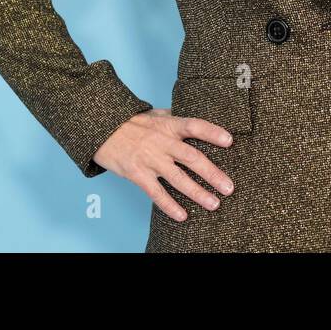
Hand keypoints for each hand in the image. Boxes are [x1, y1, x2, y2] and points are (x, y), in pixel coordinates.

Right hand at [92, 107, 234, 220]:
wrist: (100, 128)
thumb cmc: (129, 121)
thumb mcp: (152, 113)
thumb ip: (172, 117)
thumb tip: (189, 120)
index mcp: (168, 125)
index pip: (194, 126)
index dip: (212, 133)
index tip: (229, 141)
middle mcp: (162, 142)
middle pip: (192, 158)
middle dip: (213, 174)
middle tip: (228, 187)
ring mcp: (150, 159)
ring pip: (178, 178)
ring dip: (198, 193)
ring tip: (214, 204)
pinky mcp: (137, 174)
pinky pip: (156, 193)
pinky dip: (169, 206)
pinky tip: (182, 215)